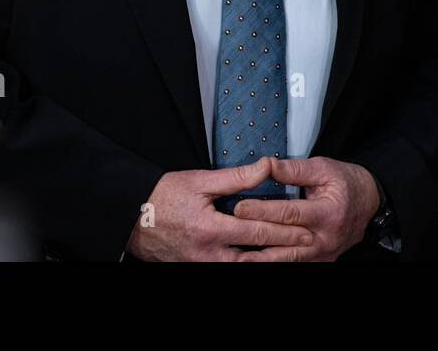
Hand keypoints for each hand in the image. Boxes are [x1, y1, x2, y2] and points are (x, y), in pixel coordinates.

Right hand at [124, 159, 314, 260]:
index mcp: (209, 228)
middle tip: (306, 248)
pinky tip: (259, 259)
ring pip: (241, 268)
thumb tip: (265, 168)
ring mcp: (200, 264)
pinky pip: (226, 269)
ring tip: (288, 257)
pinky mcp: (195, 268)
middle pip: (254, 258)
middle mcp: (207, 252)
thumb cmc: (163, 196)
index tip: (304, 232)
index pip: (256, 231)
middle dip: (282, 253)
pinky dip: (246, 265)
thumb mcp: (200, 181)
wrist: (130, 217)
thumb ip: (236, 178)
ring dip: (265, 263)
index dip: (284, 232)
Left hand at [232, 156, 381, 261]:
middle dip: (255, 237)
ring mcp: (324, 254)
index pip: (289, 214)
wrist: (370, 202)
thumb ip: (294, 170)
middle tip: (229, 232)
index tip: (238, 207)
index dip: (262, 210)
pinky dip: (274, 262)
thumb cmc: (346, 182)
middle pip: (285, 241)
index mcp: (329, 213)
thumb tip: (266, 165)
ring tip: (237, 256)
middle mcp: (326, 239)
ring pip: (287, 260)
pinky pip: (294, 264)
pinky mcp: (320, 262)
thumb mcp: (323, 168)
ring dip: (261, 259)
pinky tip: (254, 260)